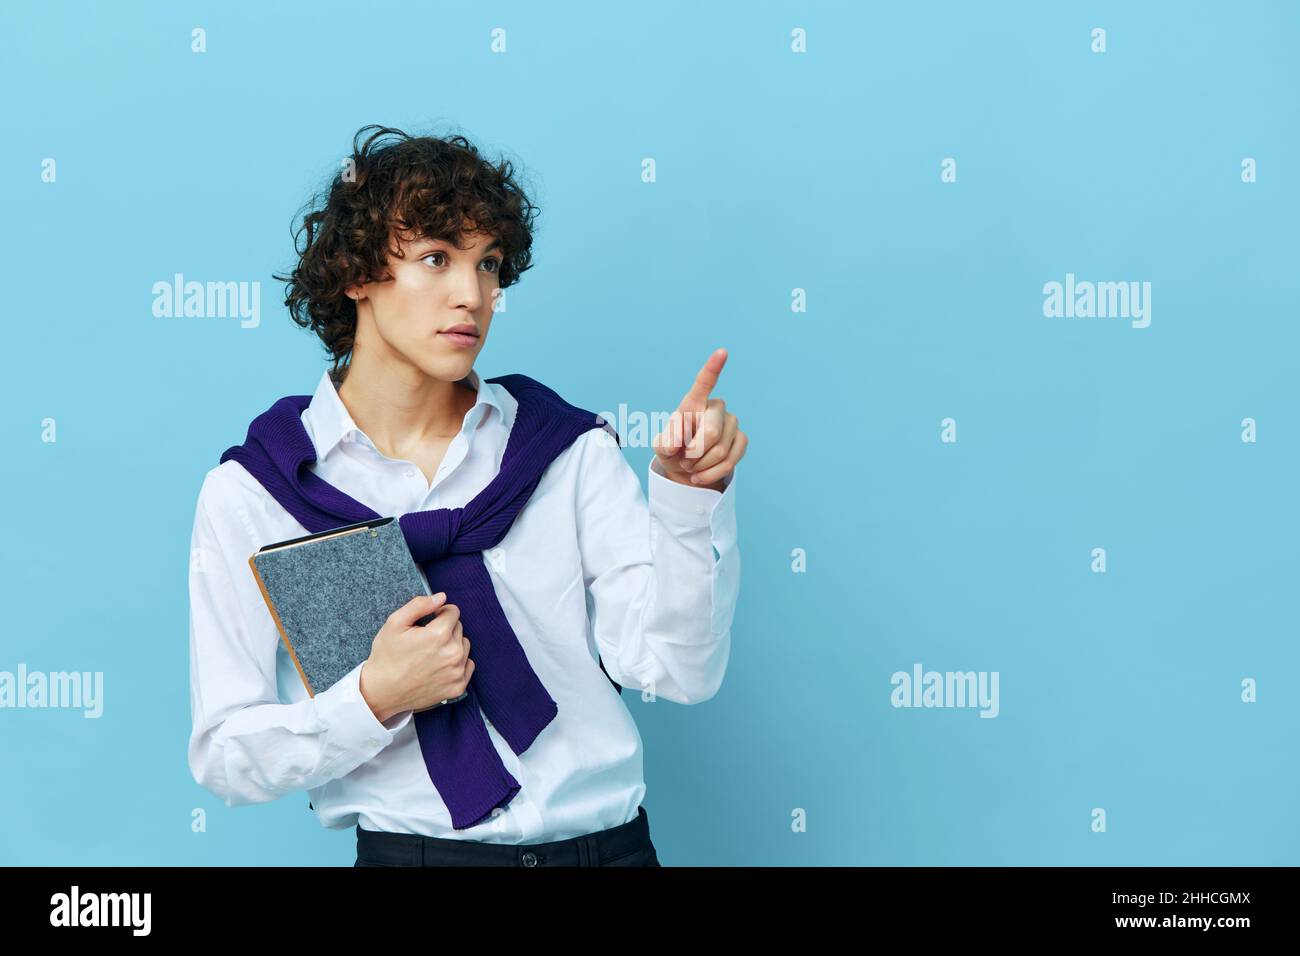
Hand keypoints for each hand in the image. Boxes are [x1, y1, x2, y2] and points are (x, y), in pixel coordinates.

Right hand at [360, 592, 474, 722]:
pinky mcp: (458, 687)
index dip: (439, 613)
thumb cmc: (386, 656)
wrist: (381, 692)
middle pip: (459, 628)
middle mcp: (452, 654)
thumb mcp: (395, 623)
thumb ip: (419, 605)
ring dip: (452, 645)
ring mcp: (457, 672)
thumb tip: (441, 597)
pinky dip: (457, 664)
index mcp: (439, 635)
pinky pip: (468, 665)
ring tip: (432, 654)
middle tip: (425, 641)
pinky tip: (439, 666)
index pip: (453, 612)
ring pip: (464, 646)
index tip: (428, 622)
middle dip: (445, 629)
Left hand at [651, 347, 747, 491]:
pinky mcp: (742, 439)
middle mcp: (716, 407)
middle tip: (684, 459)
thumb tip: (677, 443)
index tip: (722, 352)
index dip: (713, 368)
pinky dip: (710, 473)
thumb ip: (665, 442)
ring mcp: (732, 422)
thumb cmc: (673, 449)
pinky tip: (699, 474)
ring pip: (720, 451)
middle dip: (695, 452)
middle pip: (711, 431)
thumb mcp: (661, 446)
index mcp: (694, 402)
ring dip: (700, 466)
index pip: (704, 383)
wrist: (687, 466)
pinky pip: (729, 462)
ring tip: (690, 465)